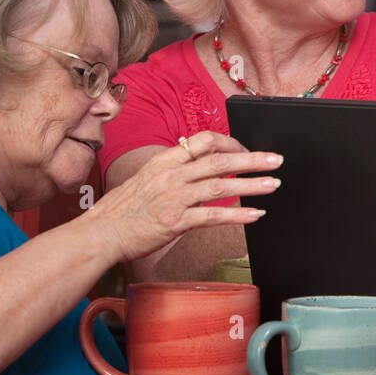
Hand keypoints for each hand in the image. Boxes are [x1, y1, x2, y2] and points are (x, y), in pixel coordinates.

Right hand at [84, 131, 281, 262]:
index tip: (247, 150)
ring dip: (251, 184)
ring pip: (221, 185)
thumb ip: (171, 170)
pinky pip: (212, 215)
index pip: (203, 141)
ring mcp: (173, 198)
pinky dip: (237, 214)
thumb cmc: (121, 210)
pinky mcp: (174, 221)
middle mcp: (170, 175)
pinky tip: (255, 214)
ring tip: (273, 184)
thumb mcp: (145, 179)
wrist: (99, 234)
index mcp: (164, 162)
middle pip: (219, 160)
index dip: (230, 143)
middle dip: (252, 159)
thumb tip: (193, 159)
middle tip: (276, 160)